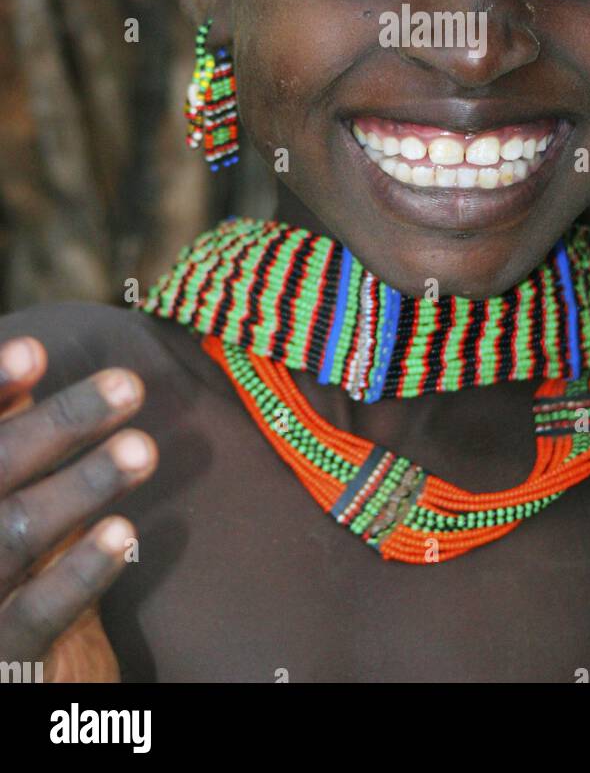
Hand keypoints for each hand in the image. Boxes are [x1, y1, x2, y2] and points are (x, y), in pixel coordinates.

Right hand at [0, 335, 157, 681]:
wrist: (1, 674)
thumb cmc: (2, 578)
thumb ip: (5, 438)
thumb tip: (28, 362)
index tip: (37, 349)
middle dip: (59, 425)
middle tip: (129, 384)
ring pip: (13, 535)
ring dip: (82, 486)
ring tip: (143, 449)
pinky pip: (35, 615)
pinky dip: (78, 572)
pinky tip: (123, 531)